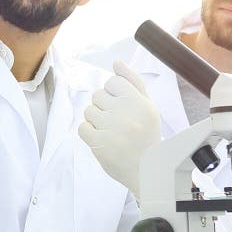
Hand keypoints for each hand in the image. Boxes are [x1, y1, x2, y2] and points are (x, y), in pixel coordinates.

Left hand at [78, 60, 159, 199]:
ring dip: (96, 120)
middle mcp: (126, 112)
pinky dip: (89, 133)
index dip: (114, 93)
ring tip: (110, 131)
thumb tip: (116, 62)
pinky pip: (83, 127)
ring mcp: (111, 128)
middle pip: (98, 95)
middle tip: (117, 122)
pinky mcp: (99, 144)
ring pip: (89, 110)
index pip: (113, 81)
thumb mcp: (147, 105)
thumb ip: (132, 81)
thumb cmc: (146, 134)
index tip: (121, 107)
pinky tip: (102, 139)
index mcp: (139, 101)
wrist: (148, 170)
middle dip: (104, 106)